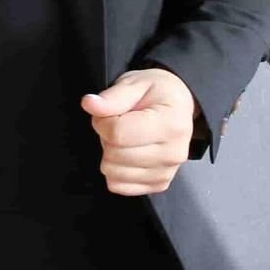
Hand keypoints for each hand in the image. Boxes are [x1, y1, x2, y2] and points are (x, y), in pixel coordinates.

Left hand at [80, 67, 197, 195]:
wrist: (179, 107)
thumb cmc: (158, 94)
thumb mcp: (136, 83)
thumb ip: (112, 97)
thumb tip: (90, 104)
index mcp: (170, 124)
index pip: (117, 133)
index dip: (101, 122)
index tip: (107, 113)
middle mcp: (173, 152)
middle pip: (114, 155)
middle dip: (107, 138)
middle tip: (119, 124)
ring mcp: (167, 172)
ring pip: (113, 173)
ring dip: (111, 155)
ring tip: (126, 138)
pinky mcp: (158, 184)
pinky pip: (118, 186)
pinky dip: (116, 171)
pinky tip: (128, 153)